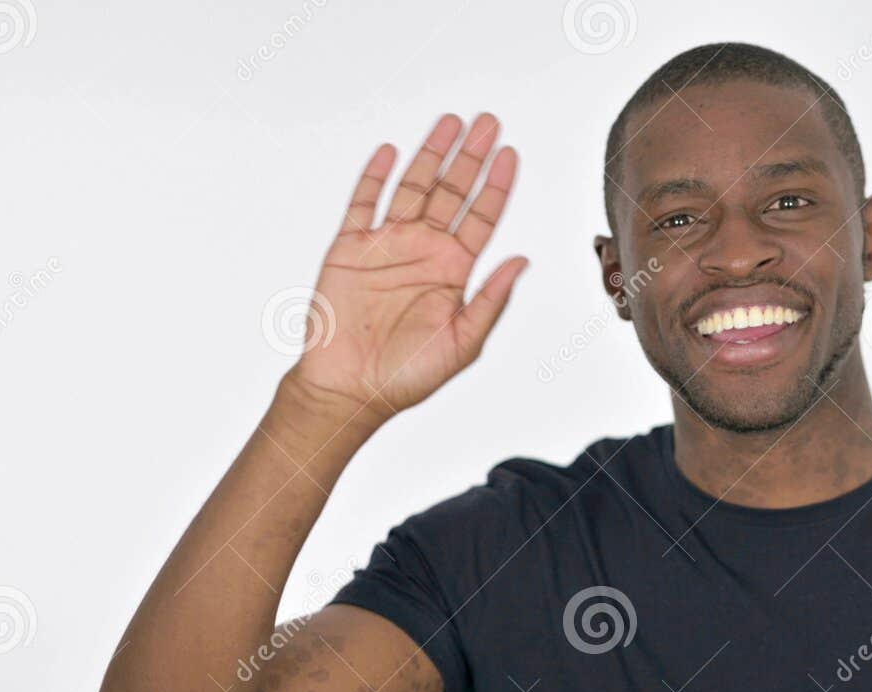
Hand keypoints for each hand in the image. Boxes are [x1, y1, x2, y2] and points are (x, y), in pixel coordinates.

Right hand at [283, 113, 527, 420]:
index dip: (496, 185)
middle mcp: (423, 251)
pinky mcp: (349, 249)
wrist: (351, 389)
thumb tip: (522, 261)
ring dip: (430, 155)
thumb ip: (491, 300)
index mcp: (454, 271)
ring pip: (412, 188)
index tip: (510, 154)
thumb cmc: (408, 376)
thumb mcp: (463, 343)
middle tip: (487, 122)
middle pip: (452, 192)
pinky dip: (375, 177)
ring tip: (449, 123)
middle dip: (470, 156)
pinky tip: (391, 152)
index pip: (481, 218)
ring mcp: (386, 246)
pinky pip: (363, 204)